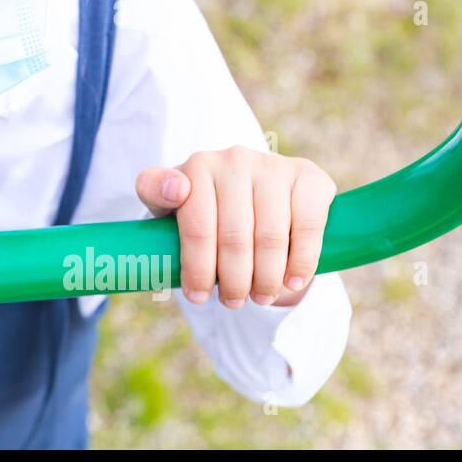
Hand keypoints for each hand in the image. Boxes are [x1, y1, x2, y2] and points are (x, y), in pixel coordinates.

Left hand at [136, 149, 335, 308]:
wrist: (252, 195)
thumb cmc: (203, 208)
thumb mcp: (170, 204)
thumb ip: (154, 191)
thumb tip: (176, 190)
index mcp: (197, 166)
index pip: (197, 227)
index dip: (198, 268)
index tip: (198, 295)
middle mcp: (234, 159)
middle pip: (234, 236)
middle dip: (233, 280)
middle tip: (232, 302)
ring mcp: (273, 166)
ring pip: (270, 236)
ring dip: (266, 277)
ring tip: (259, 297)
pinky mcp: (308, 177)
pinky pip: (308, 226)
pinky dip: (301, 261)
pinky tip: (292, 282)